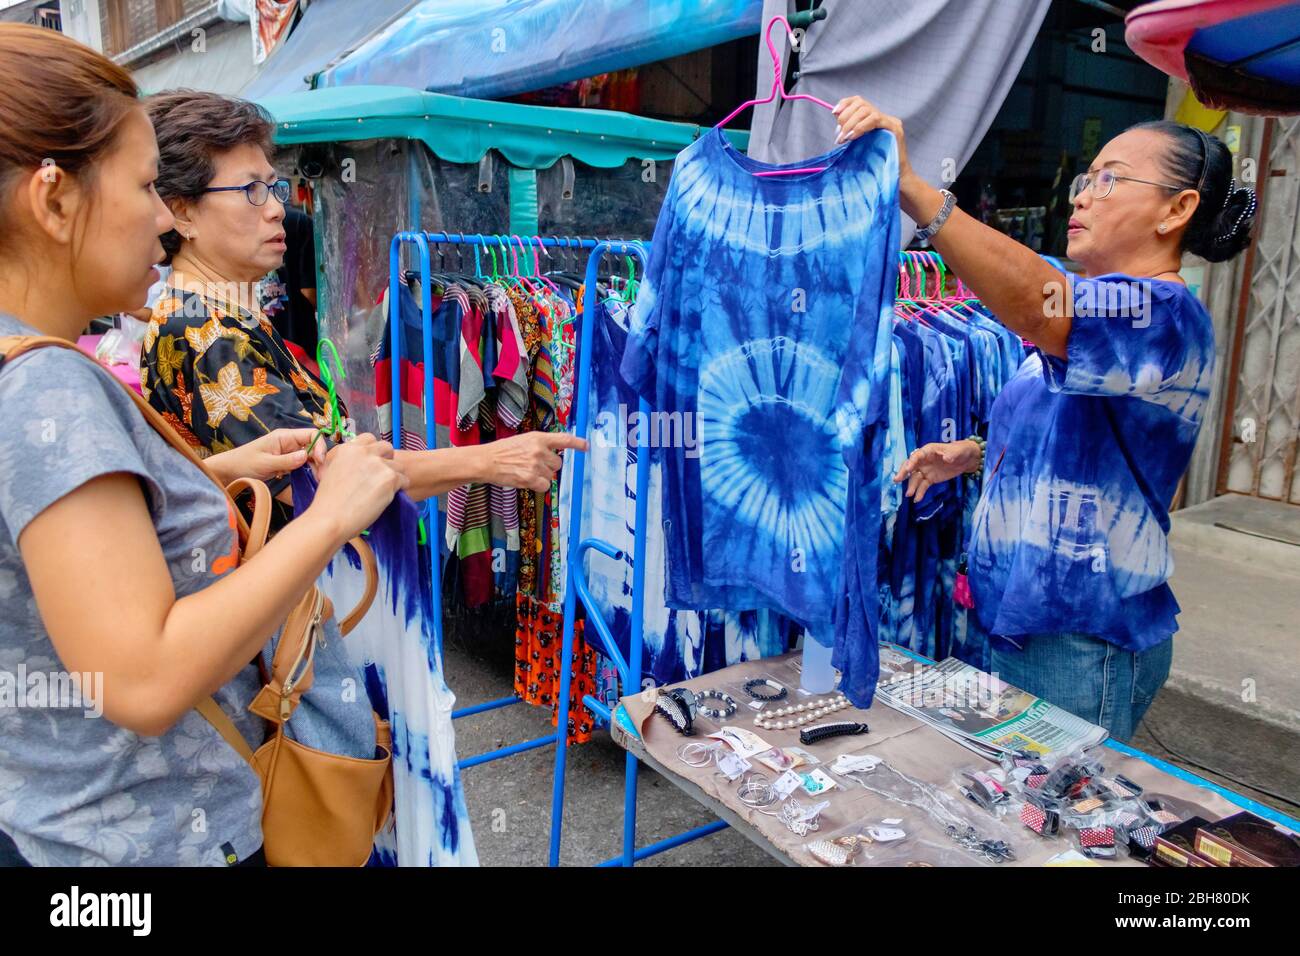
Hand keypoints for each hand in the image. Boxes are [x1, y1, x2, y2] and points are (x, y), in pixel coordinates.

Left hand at [206, 428, 325, 484]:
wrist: (229, 471)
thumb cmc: (244, 463)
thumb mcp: (265, 463)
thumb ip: (287, 460)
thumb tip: (306, 456)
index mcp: (284, 436)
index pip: (311, 434)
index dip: (319, 446)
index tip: (318, 461)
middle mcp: (289, 442)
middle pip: (313, 446)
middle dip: (320, 459)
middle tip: (321, 477)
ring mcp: (289, 452)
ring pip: (310, 457)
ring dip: (315, 467)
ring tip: (318, 481)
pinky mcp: (287, 462)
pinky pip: (302, 465)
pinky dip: (308, 472)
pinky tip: (310, 480)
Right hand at [307, 434, 407, 542]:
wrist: (330, 519)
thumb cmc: (328, 503)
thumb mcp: (331, 472)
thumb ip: (347, 462)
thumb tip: (360, 466)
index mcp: (348, 449)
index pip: (369, 438)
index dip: (373, 451)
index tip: (372, 462)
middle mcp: (364, 452)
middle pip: (387, 447)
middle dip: (387, 459)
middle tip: (382, 476)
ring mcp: (378, 464)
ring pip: (398, 465)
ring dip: (394, 476)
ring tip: (383, 491)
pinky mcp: (390, 478)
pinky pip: (404, 480)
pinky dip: (399, 489)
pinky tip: (388, 498)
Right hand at [483, 432, 587, 491]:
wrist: (486, 461)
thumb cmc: (503, 451)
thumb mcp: (523, 440)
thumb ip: (540, 444)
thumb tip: (554, 453)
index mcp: (538, 438)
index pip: (564, 439)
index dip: (578, 443)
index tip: (586, 446)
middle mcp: (539, 450)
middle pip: (558, 464)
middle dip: (549, 467)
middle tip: (533, 465)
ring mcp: (535, 465)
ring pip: (551, 476)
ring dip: (542, 477)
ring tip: (525, 471)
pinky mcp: (530, 478)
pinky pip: (545, 486)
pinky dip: (538, 486)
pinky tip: (526, 480)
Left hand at [833, 95, 911, 177]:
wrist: (895, 177)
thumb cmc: (875, 164)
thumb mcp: (859, 145)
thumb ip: (850, 132)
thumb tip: (836, 117)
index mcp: (875, 119)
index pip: (858, 101)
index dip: (845, 104)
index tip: (834, 112)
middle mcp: (884, 117)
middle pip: (861, 104)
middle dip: (846, 117)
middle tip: (839, 134)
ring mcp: (891, 121)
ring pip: (867, 111)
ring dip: (851, 123)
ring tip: (844, 138)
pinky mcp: (895, 128)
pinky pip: (875, 120)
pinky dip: (861, 126)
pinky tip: (853, 136)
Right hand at [893, 441, 980, 502]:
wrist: (967, 459)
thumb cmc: (961, 451)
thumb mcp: (958, 451)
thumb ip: (952, 454)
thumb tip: (947, 458)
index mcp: (928, 450)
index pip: (917, 455)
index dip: (912, 462)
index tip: (908, 469)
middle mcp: (924, 460)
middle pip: (911, 466)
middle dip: (904, 473)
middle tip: (897, 480)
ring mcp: (926, 470)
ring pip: (915, 478)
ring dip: (911, 486)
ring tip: (909, 494)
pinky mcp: (930, 479)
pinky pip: (923, 486)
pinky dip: (919, 492)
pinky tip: (917, 499)